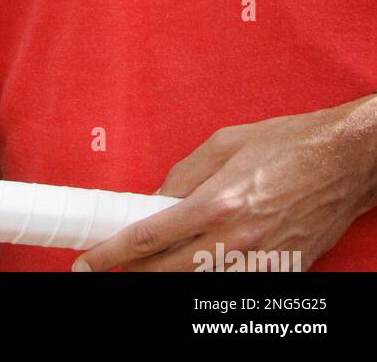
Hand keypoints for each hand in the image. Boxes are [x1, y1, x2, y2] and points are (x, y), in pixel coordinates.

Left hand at [73, 97, 376, 272]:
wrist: (344, 162)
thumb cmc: (286, 143)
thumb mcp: (224, 143)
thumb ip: (184, 174)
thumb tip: (154, 199)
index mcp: (217, 201)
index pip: (150, 236)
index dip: (112, 253)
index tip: (87, 262)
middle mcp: (237, 237)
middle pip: (168, 272)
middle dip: (132, 275)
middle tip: (106, 270)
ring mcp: (261, 260)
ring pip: (199, 286)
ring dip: (168, 279)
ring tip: (146, 270)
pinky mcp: (284, 271)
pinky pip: (236, 287)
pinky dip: (209, 282)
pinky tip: (196, 269)